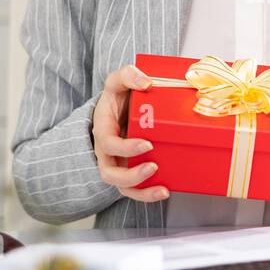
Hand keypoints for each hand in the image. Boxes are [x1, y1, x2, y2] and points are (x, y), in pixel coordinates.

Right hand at [91, 64, 167, 201]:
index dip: (125, 148)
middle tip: (153, 166)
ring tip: (162, 190)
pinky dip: (147, 194)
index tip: (146, 144)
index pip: (108, 143)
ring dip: (141, 191)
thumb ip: (127, 75)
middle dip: (131, 175)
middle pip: (110, 174)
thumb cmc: (117, 98)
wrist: (118, 109)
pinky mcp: (130, 170)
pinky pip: (135, 189)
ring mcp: (118, 163)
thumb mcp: (118, 81)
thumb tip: (145, 82)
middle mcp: (107, 152)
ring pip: (122, 187)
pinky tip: (165, 191)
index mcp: (103, 130)